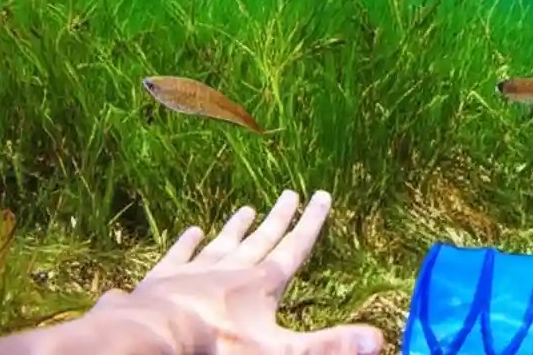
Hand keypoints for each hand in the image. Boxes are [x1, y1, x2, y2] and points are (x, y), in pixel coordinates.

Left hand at [91, 189, 383, 354]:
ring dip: (237, 227)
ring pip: (223, 243)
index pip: (294, 248)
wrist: (155, 336)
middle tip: (291, 193)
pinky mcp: (165, 279)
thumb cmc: (219, 347)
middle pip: (262, 239)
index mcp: (263, 284)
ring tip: (247, 208)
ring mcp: (197, 272)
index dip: (311, 223)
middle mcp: (233, 270)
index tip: (321, 196)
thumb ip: (327, 345)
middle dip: (280, 218)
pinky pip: (180, 255)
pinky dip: (187, 243)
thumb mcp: (280, 351)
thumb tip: (377, 340)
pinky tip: (192, 231)